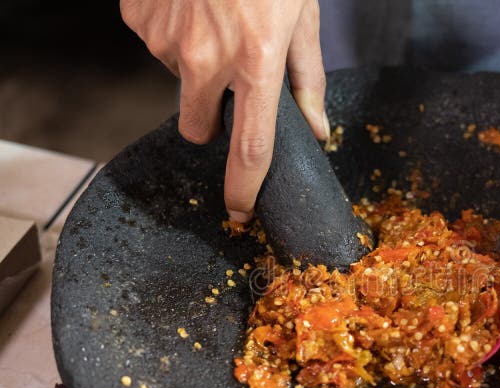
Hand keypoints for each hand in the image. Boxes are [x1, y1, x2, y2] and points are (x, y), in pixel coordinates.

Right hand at [120, 0, 328, 221]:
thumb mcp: (302, 19)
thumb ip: (308, 81)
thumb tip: (317, 132)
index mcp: (257, 63)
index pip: (250, 148)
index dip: (245, 188)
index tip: (241, 212)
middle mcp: (206, 59)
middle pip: (198, 129)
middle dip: (212, 119)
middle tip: (230, 83)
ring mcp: (166, 39)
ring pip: (176, 83)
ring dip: (195, 68)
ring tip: (215, 25)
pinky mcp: (139, 18)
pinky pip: (155, 45)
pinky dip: (174, 37)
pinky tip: (192, 8)